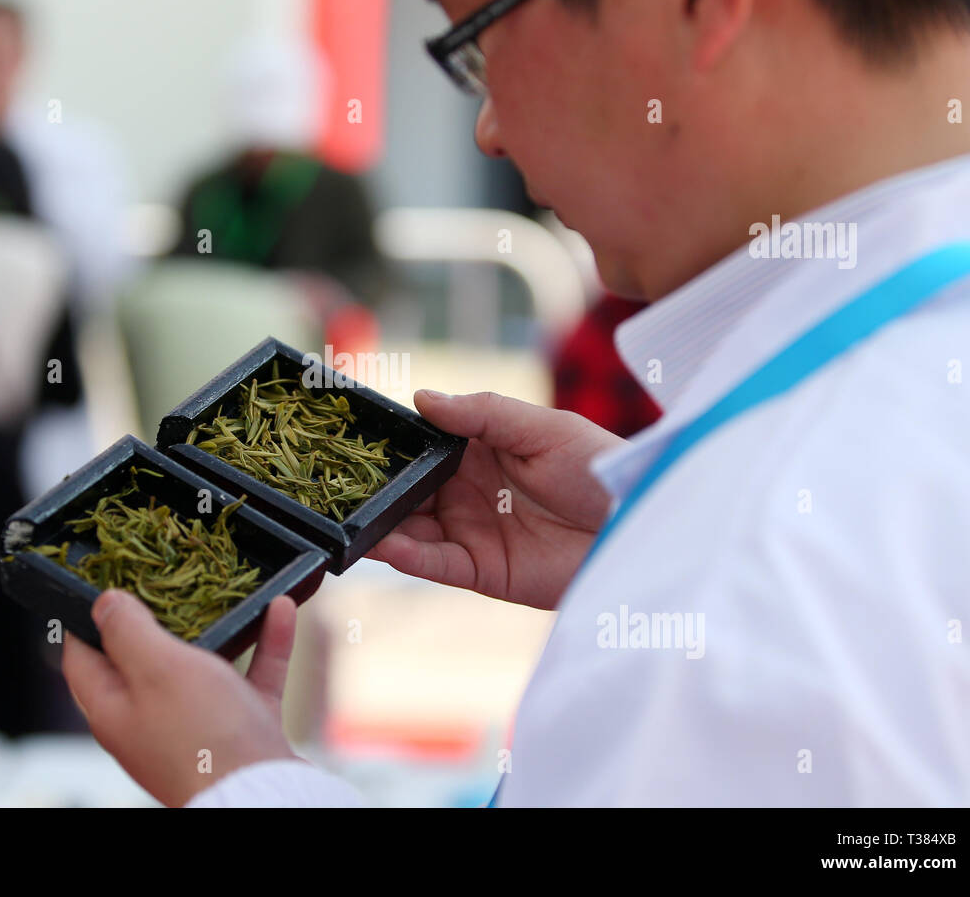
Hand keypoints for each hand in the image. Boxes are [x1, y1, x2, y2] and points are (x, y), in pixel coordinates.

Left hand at [61, 589, 299, 806]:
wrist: (262, 792)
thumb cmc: (203, 737)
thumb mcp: (156, 667)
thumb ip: (128, 631)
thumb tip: (102, 604)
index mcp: (114, 710)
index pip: (83, 658)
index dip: (86, 619)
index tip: (100, 583)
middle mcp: (149, 722)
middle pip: (143, 661)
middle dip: (158, 616)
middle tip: (168, 579)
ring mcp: (196, 729)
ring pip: (204, 666)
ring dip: (221, 626)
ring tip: (230, 592)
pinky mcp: (240, 733)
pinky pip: (250, 678)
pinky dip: (264, 645)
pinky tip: (282, 612)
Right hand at [368, 390, 621, 608]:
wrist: (639, 525)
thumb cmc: (599, 467)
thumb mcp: (544, 428)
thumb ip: (483, 413)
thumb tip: (422, 397)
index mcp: (477, 451)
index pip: (420, 446)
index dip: (388, 443)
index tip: (348, 436)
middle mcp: (464, 492)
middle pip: (406, 490)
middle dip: (372, 488)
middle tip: (330, 483)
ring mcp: (470, 532)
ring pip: (410, 529)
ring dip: (379, 524)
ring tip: (346, 517)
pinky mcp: (482, 571)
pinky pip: (436, 563)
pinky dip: (409, 556)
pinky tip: (387, 545)